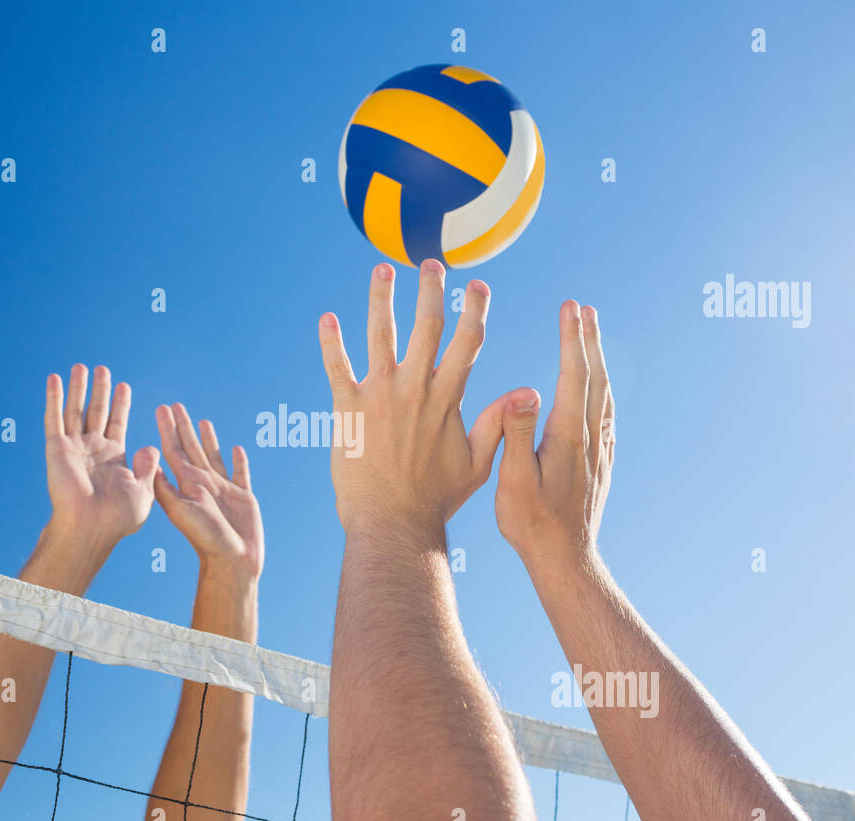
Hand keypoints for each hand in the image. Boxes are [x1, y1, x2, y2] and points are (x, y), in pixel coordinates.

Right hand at [44, 364, 158, 540]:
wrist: (91, 526)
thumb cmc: (118, 517)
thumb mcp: (144, 491)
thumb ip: (148, 467)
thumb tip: (151, 447)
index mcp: (114, 458)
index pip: (117, 423)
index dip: (120, 404)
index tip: (124, 386)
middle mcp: (93, 450)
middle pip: (96, 412)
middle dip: (100, 391)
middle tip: (103, 369)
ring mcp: (74, 448)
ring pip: (76, 410)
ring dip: (78, 388)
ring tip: (81, 366)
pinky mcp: (57, 448)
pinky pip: (54, 418)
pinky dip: (53, 398)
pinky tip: (54, 380)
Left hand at [153, 403, 263, 580]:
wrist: (231, 560)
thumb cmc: (205, 538)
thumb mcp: (179, 510)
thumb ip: (165, 486)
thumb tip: (148, 460)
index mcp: (187, 483)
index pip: (173, 450)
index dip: (167, 429)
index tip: (161, 409)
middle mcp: (203, 483)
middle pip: (191, 449)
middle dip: (182, 427)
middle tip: (175, 405)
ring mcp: (223, 489)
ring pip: (213, 457)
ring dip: (208, 439)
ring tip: (203, 420)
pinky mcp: (243, 496)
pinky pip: (240, 473)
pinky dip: (239, 461)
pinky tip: (236, 449)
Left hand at [317, 260, 510, 535]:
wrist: (391, 523)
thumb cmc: (436, 499)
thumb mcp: (477, 463)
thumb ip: (496, 424)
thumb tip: (527, 392)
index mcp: (447, 399)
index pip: (467, 343)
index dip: (475, 310)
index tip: (478, 286)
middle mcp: (414, 389)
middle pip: (426, 326)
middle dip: (431, 290)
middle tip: (431, 263)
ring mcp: (379, 395)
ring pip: (379, 335)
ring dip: (380, 298)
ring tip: (382, 269)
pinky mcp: (347, 409)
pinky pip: (336, 368)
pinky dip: (331, 342)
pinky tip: (327, 319)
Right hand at [494, 302, 613, 573]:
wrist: (565, 561)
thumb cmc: (531, 524)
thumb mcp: (513, 479)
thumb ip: (517, 433)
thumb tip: (526, 389)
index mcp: (567, 437)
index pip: (573, 375)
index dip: (571, 339)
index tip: (570, 307)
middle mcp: (590, 439)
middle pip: (595, 378)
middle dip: (588, 340)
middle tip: (584, 308)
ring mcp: (600, 453)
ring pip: (604, 395)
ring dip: (597, 362)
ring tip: (590, 337)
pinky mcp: (601, 466)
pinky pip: (606, 417)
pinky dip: (602, 391)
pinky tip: (598, 390)